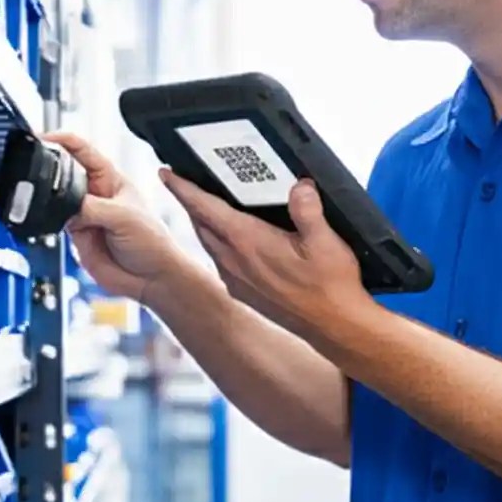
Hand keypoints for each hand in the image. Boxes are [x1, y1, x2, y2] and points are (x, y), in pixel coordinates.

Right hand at [44, 132, 192, 303]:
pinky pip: (55, 221)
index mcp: (111, 179)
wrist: (152, 279)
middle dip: (50, 168)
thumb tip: (66, 205)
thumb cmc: (153, 243)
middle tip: (38, 170)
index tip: (44, 138)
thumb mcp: (124, 217)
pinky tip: (51, 220)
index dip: (63, 140)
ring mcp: (85, 214)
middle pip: (65, 172)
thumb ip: (92, 208)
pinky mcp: (77, 234)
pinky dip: (49, 220)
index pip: (83, 151)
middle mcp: (96, 194)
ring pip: (57, 198)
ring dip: (49, 198)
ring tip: (50, 203)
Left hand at [161, 170, 373, 342]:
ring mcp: (237, 280)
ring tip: (205, 209)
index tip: (166, 174)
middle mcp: (235, 261)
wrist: (335, 327)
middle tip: (185, 185)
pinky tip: (229, 243)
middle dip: (191, 203)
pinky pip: (220, 262)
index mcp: (249, 242)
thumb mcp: (326, 241)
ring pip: (208, 244)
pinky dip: (216, 245)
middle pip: (201, 225)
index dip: (183, 189)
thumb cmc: (331, 286)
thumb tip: (299, 186)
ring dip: (203, 224)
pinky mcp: (244, 293)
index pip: (205, 208)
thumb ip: (309, 210)